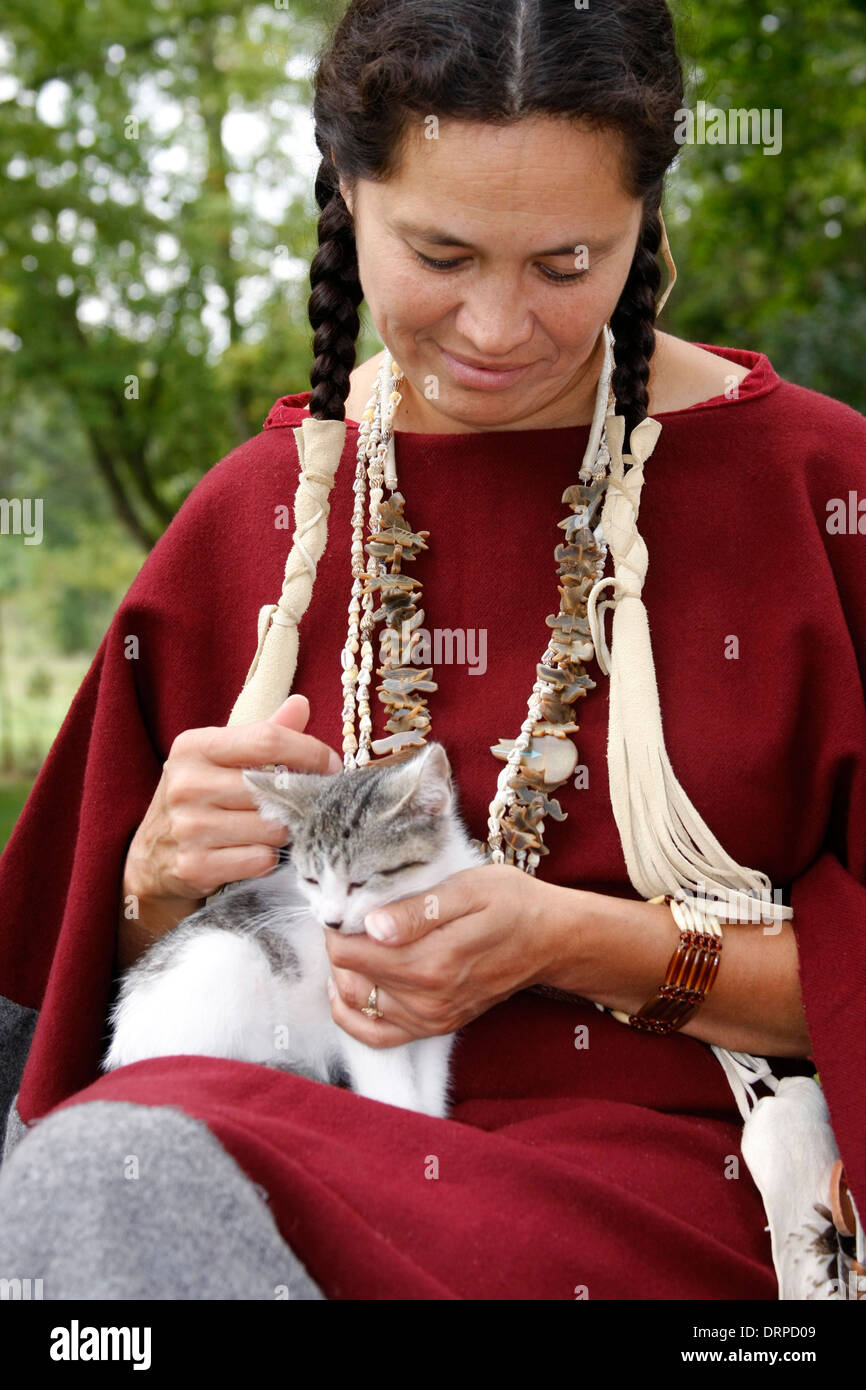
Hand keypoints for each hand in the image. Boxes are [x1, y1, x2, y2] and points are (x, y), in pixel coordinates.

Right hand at [124, 693, 341, 905]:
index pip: (268, 739)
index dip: (310, 752)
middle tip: (302, 804)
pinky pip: (259, 860)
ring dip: (282, 832)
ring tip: (268, 828)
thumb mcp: (222, 758)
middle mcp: (187, 784)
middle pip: (274, 789)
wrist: (152, 856)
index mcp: (194, 746)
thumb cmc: (199, 797)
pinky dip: (266, 858)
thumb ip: (263, 733)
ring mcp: (188, 827)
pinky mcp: (194, 866)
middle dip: (298, 799)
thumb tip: (301, 704)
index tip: (331, 765)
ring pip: (272, 828)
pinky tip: (251, 851)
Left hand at [323, 863, 573, 1047]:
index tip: (348, 904)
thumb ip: (418, 909)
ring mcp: (431, 1019)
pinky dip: (354, 1016)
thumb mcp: (468, 888)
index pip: (349, 952)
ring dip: (345, 974)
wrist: (551, 940)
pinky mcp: (435, 1026)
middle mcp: (426, 999)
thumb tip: (372, 926)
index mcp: (430, 962)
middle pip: (349, 977)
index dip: (338, 926)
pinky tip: (349, 991)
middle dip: (340, 946)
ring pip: (357, 1004)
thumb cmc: (512, 903)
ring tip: (356, 943)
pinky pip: (378, 1035)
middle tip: (351, 917)